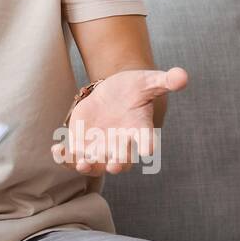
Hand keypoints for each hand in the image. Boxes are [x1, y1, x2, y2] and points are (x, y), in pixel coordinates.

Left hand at [52, 67, 187, 175]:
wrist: (114, 93)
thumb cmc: (134, 89)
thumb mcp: (148, 81)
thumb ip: (164, 81)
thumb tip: (183, 75)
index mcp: (139, 129)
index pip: (146, 140)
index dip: (147, 144)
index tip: (148, 149)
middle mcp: (121, 143)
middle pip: (120, 160)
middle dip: (116, 163)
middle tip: (112, 165)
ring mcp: (100, 146)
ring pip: (94, 163)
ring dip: (87, 164)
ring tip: (81, 163)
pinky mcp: (82, 142)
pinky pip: (72, 155)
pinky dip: (64, 156)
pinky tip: (57, 149)